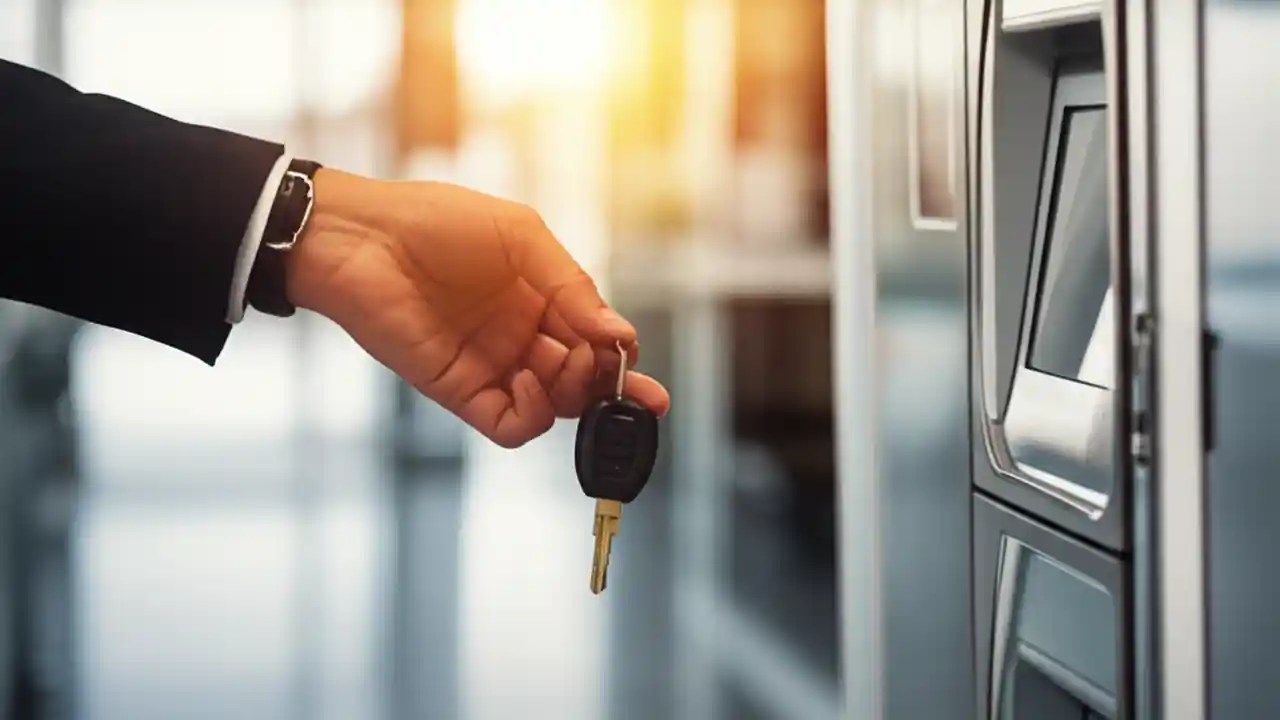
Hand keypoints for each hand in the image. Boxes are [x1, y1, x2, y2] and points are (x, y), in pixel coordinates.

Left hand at [285, 168, 669, 447]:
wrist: (361, 236)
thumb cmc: (436, 220)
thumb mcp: (522, 235)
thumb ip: (571, 284)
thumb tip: (618, 334)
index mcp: (540, 297)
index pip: (596, 339)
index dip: (622, 356)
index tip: (633, 358)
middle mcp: (521, 336)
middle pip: (582, 381)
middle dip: (610, 385)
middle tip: (613, 371)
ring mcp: (492, 365)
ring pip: (555, 407)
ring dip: (574, 396)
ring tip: (567, 366)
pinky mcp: (459, 390)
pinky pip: (509, 425)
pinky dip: (533, 416)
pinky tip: (529, 384)